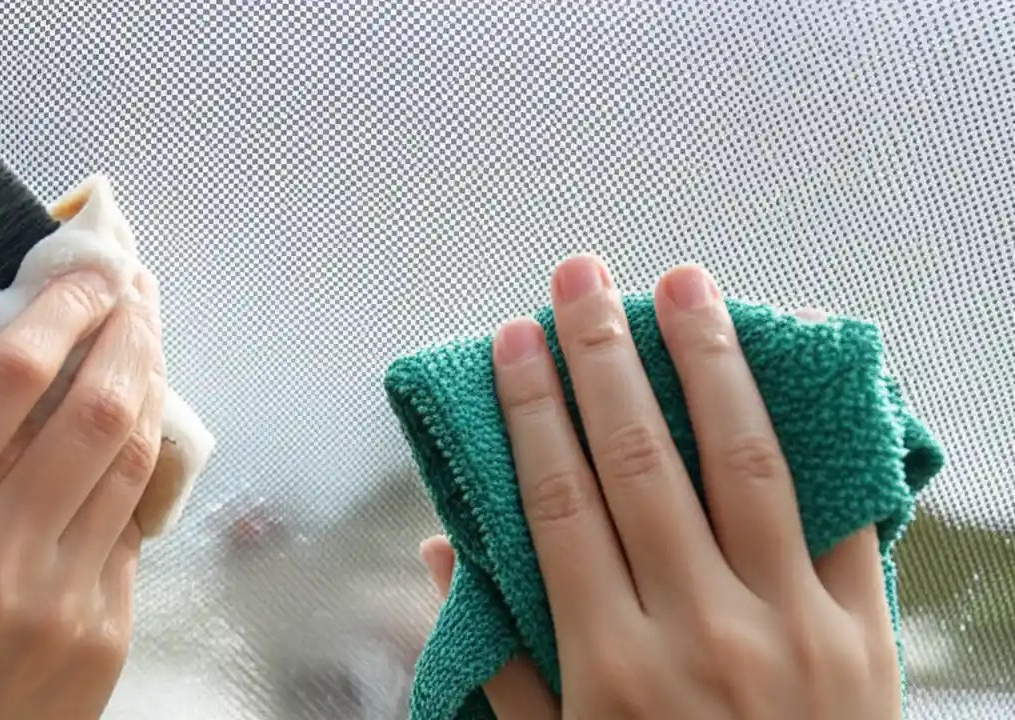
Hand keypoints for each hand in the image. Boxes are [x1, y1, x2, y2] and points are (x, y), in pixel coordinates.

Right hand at [0, 268, 166, 719]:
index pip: (8, 380)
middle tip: (138, 292)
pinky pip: (132, 527)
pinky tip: (128, 440)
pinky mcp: (106, 630)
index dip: (61, 311)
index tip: (87, 274)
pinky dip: (132, 473)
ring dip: (150, 387)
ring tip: (147, 344)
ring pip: (133, 460)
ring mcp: (60, 596)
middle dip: (129, 333)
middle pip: (94, 409)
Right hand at [419, 255, 899, 718]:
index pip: (557, 498)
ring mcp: (792, 628)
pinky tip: (792, 374)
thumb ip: (499, 665)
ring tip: (683, 283)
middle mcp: (697, 630)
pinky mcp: (867, 636)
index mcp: (609, 662)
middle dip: (602, 356)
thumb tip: (449, 555)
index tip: (514, 338)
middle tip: (580, 277)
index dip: (531, 408)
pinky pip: (843, 520)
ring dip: (707, 362)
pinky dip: (818, 442)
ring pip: (743, 464)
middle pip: (638, 460)